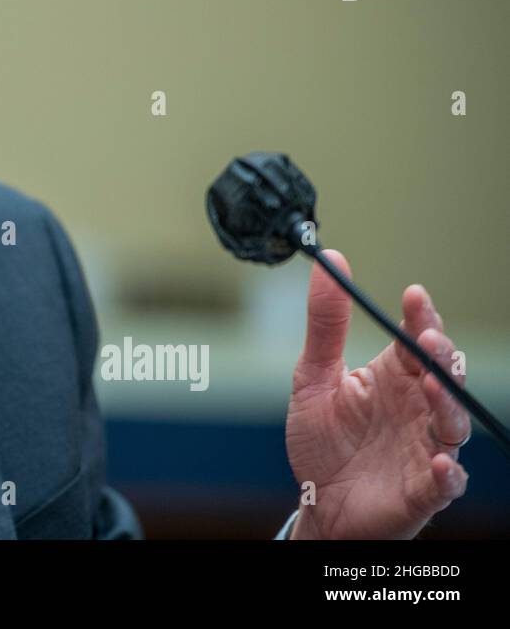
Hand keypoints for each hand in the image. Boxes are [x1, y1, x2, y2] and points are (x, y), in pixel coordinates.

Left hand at [285, 249, 469, 538]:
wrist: (318, 503)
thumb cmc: (322, 441)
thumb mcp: (312, 378)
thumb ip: (325, 325)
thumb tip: (329, 262)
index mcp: (393, 377)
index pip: (414, 340)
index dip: (420, 317)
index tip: (413, 295)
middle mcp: (416, 408)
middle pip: (444, 376)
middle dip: (441, 356)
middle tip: (427, 338)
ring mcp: (425, 448)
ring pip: (452, 424)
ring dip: (447, 405)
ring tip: (434, 386)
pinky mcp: (424, 490)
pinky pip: (445, 482)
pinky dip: (447, 474)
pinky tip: (441, 462)